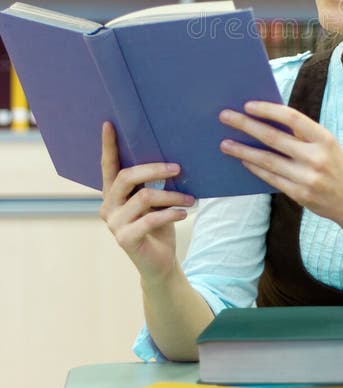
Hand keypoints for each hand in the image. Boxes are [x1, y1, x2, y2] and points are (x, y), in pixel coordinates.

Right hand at [99, 122, 195, 284]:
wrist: (160, 263)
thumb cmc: (158, 225)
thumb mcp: (156, 201)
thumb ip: (153, 183)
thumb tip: (171, 160)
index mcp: (113, 193)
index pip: (108, 165)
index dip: (108, 145)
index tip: (109, 124)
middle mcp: (108, 206)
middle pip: (127, 176)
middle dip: (154, 168)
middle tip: (178, 168)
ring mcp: (114, 223)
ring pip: (144, 197)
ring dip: (171, 195)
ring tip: (190, 198)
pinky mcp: (125, 239)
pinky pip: (151, 219)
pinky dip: (171, 213)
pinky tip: (184, 212)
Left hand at [219, 102, 342, 225]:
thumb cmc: (337, 167)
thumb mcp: (328, 145)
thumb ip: (302, 135)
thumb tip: (267, 120)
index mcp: (324, 138)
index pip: (292, 117)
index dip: (268, 110)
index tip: (248, 105)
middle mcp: (316, 157)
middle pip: (273, 138)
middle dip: (246, 125)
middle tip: (225, 117)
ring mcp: (307, 178)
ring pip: (267, 160)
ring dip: (243, 151)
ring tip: (225, 143)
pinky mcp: (300, 195)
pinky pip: (271, 178)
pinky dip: (255, 168)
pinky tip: (243, 161)